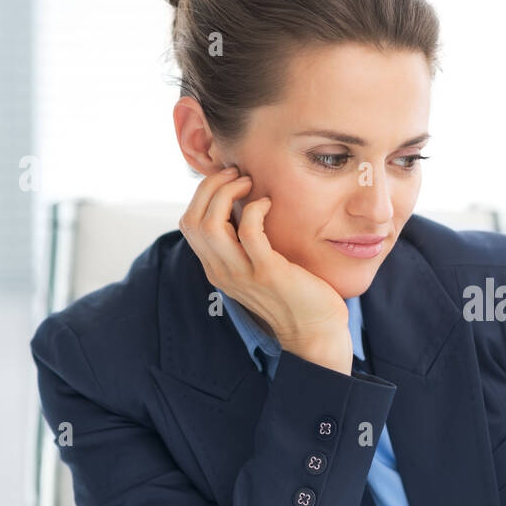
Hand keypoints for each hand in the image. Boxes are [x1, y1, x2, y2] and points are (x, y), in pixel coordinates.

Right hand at [179, 165, 352, 372]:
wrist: (316, 330)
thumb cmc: (293, 293)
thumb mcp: (257, 267)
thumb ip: (244, 244)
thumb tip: (243, 204)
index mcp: (216, 269)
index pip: (189, 223)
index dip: (203, 194)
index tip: (228, 180)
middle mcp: (222, 272)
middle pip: (193, 219)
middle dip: (211, 187)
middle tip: (237, 174)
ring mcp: (242, 274)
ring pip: (211, 224)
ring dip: (227, 193)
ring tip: (249, 182)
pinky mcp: (268, 272)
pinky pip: (249, 231)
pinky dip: (254, 209)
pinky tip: (268, 203)